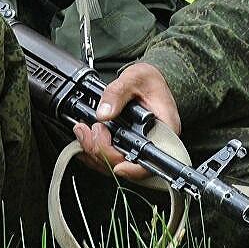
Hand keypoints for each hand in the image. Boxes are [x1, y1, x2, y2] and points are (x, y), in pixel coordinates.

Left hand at [75, 62, 182, 181]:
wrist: (146, 79)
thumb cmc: (148, 79)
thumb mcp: (134, 77)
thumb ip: (117, 93)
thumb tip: (104, 113)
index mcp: (165, 130)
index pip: (153, 160)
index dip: (134, 170)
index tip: (117, 166)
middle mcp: (154, 143)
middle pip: (128, 164)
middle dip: (103, 151)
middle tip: (91, 130)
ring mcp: (139, 147)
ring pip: (114, 164)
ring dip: (93, 150)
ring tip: (83, 130)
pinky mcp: (126, 146)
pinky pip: (108, 158)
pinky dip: (93, 150)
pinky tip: (85, 137)